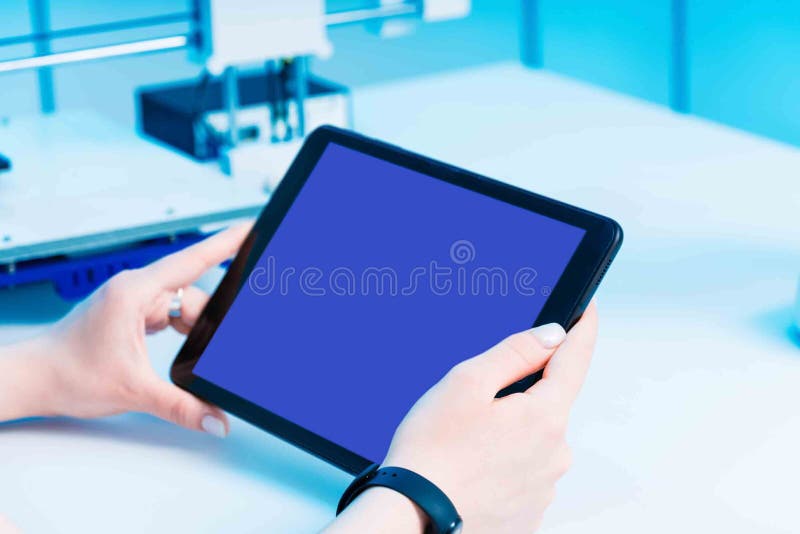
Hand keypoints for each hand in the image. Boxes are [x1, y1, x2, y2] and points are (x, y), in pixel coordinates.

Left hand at [0, 224, 249, 435]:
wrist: (32, 379)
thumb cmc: (66, 372)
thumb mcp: (133, 390)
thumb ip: (180, 406)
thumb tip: (215, 418)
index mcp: (135, 292)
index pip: (192, 261)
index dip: (226, 244)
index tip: (250, 229)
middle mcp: (136, 290)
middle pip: (194, 294)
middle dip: (210, 320)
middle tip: (224, 343)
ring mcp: (133, 301)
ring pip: (183, 307)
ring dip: (195, 330)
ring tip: (198, 354)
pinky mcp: (131, 314)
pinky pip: (170, 314)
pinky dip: (183, 331)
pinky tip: (186, 348)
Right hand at [330, 302, 597, 532]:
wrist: (413, 518)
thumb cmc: (431, 453)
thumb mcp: (466, 383)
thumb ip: (515, 352)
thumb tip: (552, 335)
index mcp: (545, 417)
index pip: (575, 360)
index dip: (581, 330)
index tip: (586, 310)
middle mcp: (555, 455)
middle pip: (547, 403)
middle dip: (519, 394)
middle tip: (473, 405)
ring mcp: (543, 488)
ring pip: (533, 440)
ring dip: (508, 432)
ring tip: (463, 443)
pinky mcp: (528, 512)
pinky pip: (523, 472)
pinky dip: (502, 463)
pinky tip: (471, 467)